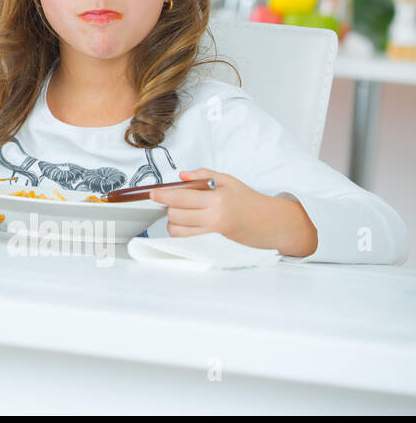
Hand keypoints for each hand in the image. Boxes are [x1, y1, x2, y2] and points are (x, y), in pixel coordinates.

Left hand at [150, 168, 317, 255]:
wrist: (271, 223)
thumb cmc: (249, 201)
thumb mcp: (229, 181)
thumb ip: (203, 176)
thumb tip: (181, 176)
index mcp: (217, 200)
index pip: (181, 198)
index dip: (163, 196)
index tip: (152, 194)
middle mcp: (214, 219)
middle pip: (175, 215)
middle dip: (169, 208)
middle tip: (174, 203)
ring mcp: (214, 235)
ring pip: (178, 231)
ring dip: (174, 222)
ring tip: (182, 215)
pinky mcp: (214, 246)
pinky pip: (187, 241)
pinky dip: (182, 234)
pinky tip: (187, 226)